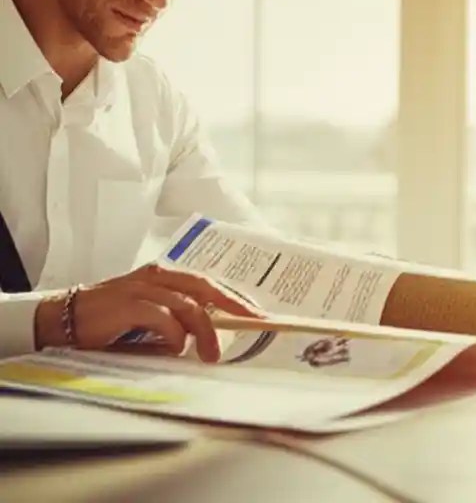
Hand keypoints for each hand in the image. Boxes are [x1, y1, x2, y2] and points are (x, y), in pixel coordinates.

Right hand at [34, 264, 263, 361]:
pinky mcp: (128, 303)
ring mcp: (143, 288)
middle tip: (254, 322)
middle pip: (206, 287)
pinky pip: (163, 318)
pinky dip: (174, 334)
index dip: (236, 297)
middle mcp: (157, 276)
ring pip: (189, 305)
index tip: (258, 313)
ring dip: (204, 331)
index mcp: (166, 276)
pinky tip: (176, 347)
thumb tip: (212, 334)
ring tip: (210, 353)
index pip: (209, 283)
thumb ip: (179, 318)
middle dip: (234, 305)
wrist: (62, 319)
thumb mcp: (151, 316)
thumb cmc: (110, 320)